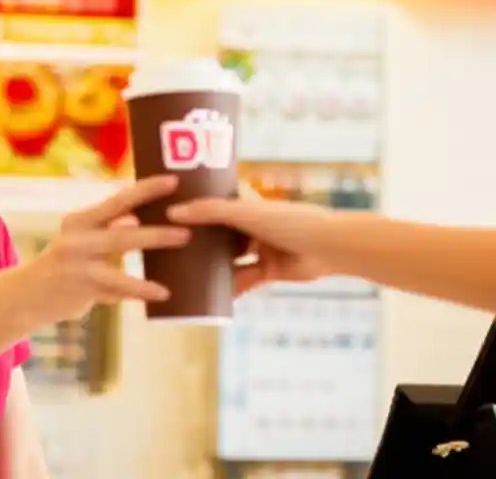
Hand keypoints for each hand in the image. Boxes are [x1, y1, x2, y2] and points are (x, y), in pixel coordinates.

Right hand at [24, 175, 188, 323]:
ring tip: (181, 245)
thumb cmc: (67, 266)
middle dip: (156, 226)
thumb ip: (109, 231)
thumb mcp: (83, 242)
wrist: (27, 296)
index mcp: (81, 220)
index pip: (118, 200)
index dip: (146, 190)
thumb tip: (142, 221)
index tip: (173, 181)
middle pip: (122, 227)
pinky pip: (118, 287)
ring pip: (120, 250)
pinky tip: (163, 293)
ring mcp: (78, 262)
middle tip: (187, 225)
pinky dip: (141, 289)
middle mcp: (77, 236)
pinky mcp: (81, 287)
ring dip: (152, 246)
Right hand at [170, 190, 334, 295]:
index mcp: (246, 201)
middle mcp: (252, 223)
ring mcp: (260, 247)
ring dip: (210, 267)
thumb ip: (209, 212)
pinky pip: (244, 281)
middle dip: (197, 240)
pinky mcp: (269, 270)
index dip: (194, 202)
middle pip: (218, 231)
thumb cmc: (290, 221)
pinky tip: (209, 298)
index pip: (214, 197)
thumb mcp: (245, 213)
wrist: (329, 248)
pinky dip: (229, 289)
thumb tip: (173, 213)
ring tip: (182, 274)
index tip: (167, 208)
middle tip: (168, 246)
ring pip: (229, 258)